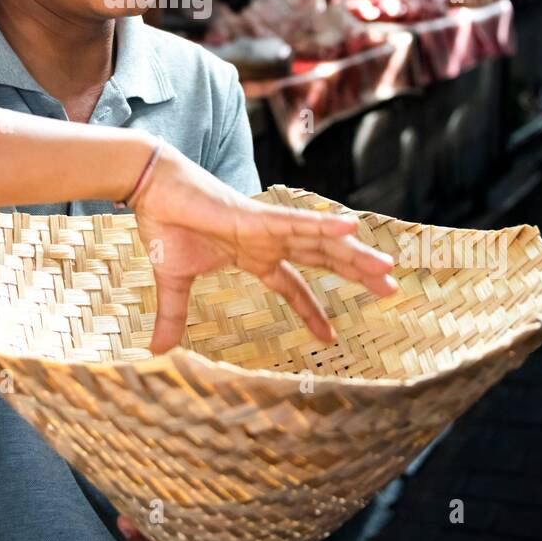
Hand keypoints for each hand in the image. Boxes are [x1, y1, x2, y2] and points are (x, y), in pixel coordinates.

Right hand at [133, 145, 397, 354]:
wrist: (150, 189)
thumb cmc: (163, 224)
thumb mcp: (172, 282)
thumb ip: (172, 316)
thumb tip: (157, 351)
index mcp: (252, 255)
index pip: (292, 286)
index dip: (311, 310)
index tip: (330, 336)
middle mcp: (267, 240)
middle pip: (322, 259)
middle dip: (356, 274)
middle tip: (391, 288)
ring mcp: (264, 227)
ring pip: (319, 242)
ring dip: (354, 255)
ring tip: (387, 268)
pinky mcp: (255, 216)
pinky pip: (295, 222)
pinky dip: (322, 225)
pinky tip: (350, 228)